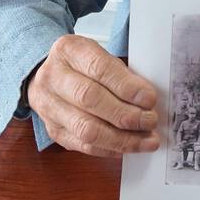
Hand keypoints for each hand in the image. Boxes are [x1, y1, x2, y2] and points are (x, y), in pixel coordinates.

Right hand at [27, 34, 160, 157]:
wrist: (49, 76)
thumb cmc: (82, 65)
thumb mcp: (100, 55)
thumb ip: (121, 74)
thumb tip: (147, 100)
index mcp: (68, 50)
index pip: (99, 69)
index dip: (127, 87)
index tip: (149, 99)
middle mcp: (53, 78)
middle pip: (90, 99)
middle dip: (126, 115)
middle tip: (150, 120)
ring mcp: (49, 106)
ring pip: (86, 129)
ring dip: (122, 138)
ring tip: (146, 140)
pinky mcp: (53, 130)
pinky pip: (83, 146)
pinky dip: (110, 149)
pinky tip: (128, 146)